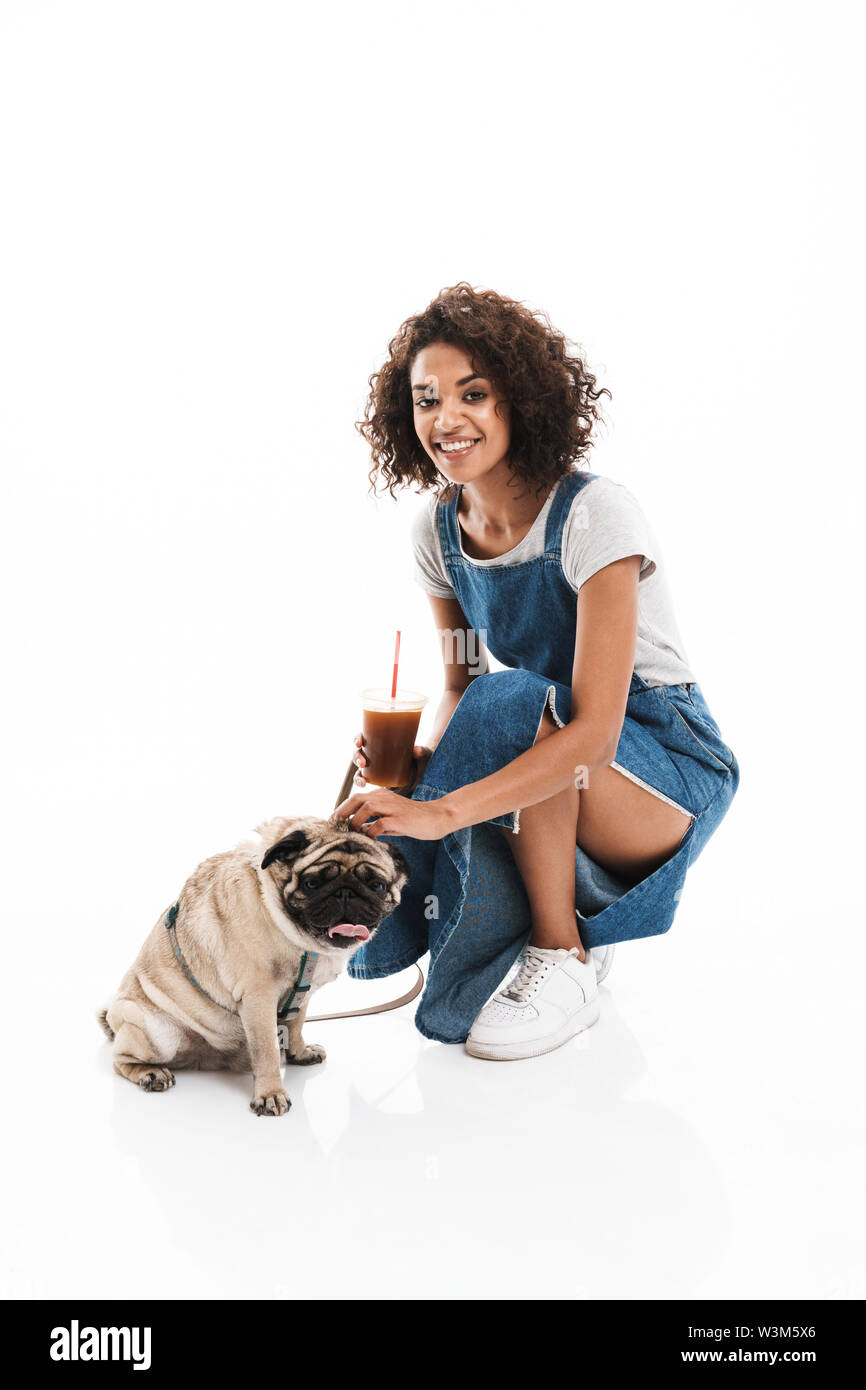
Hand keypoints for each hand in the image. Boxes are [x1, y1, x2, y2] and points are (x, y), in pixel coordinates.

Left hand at [332, 785, 452, 840]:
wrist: (437, 817)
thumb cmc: (413, 820)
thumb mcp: (390, 821)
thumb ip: (373, 823)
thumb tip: (357, 831)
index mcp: (381, 796)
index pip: (356, 798)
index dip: (342, 809)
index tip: (335, 822)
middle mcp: (385, 798)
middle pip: (357, 799)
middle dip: (343, 811)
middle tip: (335, 826)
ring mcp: (392, 807)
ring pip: (366, 807)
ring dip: (355, 821)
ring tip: (351, 834)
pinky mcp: (399, 819)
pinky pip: (379, 824)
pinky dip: (371, 833)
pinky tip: (369, 841)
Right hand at [352, 733, 433, 793]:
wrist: (424, 771)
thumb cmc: (420, 757)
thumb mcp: (422, 753)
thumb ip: (420, 751)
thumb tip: (416, 751)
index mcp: (380, 741)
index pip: (364, 737)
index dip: (357, 738)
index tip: (359, 742)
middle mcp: (374, 753)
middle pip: (358, 753)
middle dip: (356, 757)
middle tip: (362, 763)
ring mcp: (374, 767)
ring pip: (359, 769)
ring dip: (357, 775)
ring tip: (363, 782)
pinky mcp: (377, 779)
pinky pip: (365, 781)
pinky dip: (362, 784)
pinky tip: (364, 786)